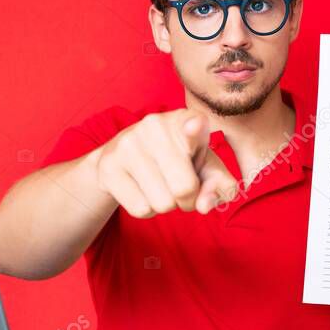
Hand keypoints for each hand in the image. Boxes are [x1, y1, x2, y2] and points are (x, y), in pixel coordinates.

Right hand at [96, 109, 238, 217]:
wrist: (124, 156)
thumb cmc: (178, 161)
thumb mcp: (206, 167)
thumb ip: (220, 185)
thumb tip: (205, 205)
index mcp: (186, 119)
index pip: (194, 126)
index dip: (195, 130)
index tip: (195, 125)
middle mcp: (156, 125)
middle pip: (184, 188)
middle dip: (188, 200)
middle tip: (180, 188)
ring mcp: (129, 144)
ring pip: (162, 204)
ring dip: (166, 205)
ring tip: (159, 184)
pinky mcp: (109, 165)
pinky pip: (141, 209)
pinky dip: (147, 209)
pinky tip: (141, 189)